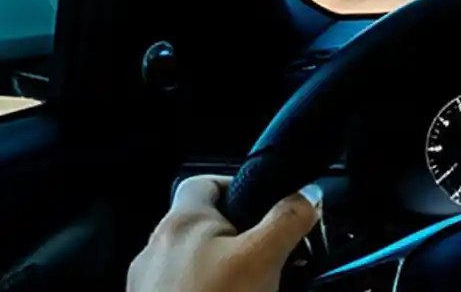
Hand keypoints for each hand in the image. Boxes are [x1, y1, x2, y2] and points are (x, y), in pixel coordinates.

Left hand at [127, 175, 320, 291]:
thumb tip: (308, 196)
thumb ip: (288, 219)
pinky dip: (210, 291)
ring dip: (227, 270)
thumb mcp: (264, 257)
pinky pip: (187, 290)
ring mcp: (150, 285)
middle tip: (271, 256)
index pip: (205, 181)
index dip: (238, 188)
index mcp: (182, 222)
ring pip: (197, 263)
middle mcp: (157, 249)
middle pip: (206, 227)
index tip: (267, 207)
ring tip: (256, 287)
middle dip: (241, 239)